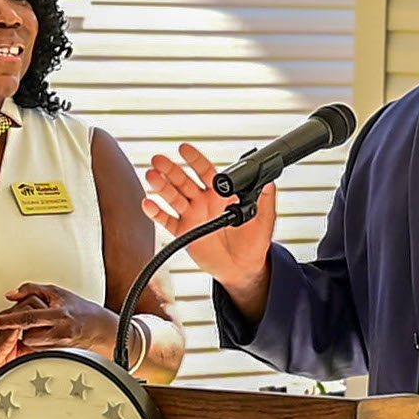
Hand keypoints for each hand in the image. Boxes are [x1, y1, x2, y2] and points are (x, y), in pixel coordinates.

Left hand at [0, 282, 125, 364]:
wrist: (99, 327)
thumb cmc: (78, 309)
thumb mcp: (56, 292)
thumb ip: (31, 290)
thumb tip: (10, 294)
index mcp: (58, 314)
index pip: (27, 317)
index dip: (8, 320)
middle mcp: (60, 331)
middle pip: (28, 335)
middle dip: (24, 330)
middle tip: (33, 323)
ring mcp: (61, 345)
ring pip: (33, 344)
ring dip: (32, 337)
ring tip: (43, 329)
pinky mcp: (60, 354)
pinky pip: (40, 351)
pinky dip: (39, 344)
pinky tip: (48, 337)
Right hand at [143, 144, 278, 308]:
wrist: (243, 269)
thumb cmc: (254, 242)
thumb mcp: (265, 219)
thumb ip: (265, 198)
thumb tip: (270, 180)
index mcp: (221, 194)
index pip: (205, 171)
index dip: (195, 159)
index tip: (184, 149)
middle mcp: (203, 201)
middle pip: (184, 180)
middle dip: (171, 169)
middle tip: (159, 160)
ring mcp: (192, 215)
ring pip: (173, 196)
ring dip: (161, 186)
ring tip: (151, 176)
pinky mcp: (183, 232)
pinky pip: (166, 220)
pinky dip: (156, 212)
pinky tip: (148, 203)